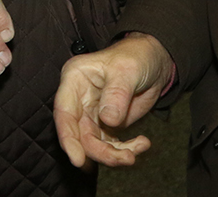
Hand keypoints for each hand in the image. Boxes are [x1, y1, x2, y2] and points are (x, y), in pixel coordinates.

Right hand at [54, 33, 172, 168]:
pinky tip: (142, 143)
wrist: (153, 63)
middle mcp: (78, 99)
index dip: (68, 137)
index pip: (64, 112)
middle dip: (101, 151)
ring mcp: (92, 114)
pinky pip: (110, 146)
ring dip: (114, 155)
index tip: (78, 159)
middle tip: (125, 158)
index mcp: (75, 79)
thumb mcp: (127, 70)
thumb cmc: (136, 57)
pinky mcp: (106, 125)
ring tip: (134, 153)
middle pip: (79, 135)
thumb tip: (108, 120)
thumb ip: (117, 93)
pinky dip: (125, 150)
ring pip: (94, 145)